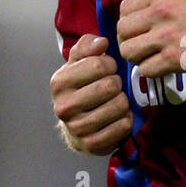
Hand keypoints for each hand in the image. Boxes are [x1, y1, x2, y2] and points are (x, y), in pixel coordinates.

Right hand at [50, 34, 133, 154]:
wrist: (74, 125)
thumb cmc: (80, 88)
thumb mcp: (78, 63)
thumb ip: (87, 46)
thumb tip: (101, 42)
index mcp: (59, 83)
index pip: (99, 65)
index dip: (110, 64)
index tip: (108, 69)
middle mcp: (64, 106)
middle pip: (110, 86)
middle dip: (117, 83)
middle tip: (113, 86)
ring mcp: (77, 127)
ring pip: (119, 105)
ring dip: (123, 101)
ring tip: (115, 101)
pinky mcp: (92, 143)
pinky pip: (123, 126)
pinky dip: (126, 119)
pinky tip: (118, 117)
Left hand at [116, 0, 185, 76]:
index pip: (124, 7)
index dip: (131, 18)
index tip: (144, 25)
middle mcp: (160, 11)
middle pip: (122, 30)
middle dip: (130, 38)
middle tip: (146, 43)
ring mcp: (166, 36)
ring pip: (128, 51)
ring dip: (137, 56)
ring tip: (152, 55)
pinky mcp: (174, 59)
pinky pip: (145, 70)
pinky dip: (152, 70)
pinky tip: (164, 65)